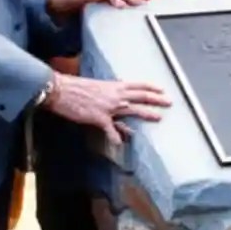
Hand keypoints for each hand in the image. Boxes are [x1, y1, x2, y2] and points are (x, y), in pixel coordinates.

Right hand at [44, 73, 171, 144]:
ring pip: (133, 110)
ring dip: (147, 115)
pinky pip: (111, 130)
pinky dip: (116, 137)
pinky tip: (120, 143)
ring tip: (158, 118)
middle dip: (156, 100)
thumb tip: (118, 99)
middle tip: (169, 102)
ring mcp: (109, 107)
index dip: (151, 87)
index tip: (162, 89)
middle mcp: (115, 95)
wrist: (61, 90)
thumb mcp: (97, 88)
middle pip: (141, 96)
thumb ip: (110, 94)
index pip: (138, 85)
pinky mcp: (99, 118)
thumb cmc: (76, 88)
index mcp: (114, 86)